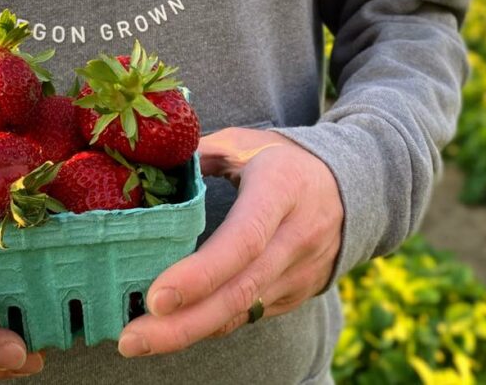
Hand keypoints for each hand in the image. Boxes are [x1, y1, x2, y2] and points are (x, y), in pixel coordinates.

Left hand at [118, 128, 343, 356]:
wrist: (354, 184)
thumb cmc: (284, 161)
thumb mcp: (246, 144)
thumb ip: (197, 154)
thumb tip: (143, 167)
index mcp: (281, 189)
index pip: (244, 240)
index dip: (201, 274)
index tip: (156, 298)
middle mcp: (297, 236)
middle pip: (240, 291)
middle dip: (183, 323)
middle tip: (131, 339)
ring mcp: (301, 271)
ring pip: (244, 312)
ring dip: (190, 332)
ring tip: (138, 341)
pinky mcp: (298, 293)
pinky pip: (250, 315)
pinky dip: (211, 325)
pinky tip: (173, 330)